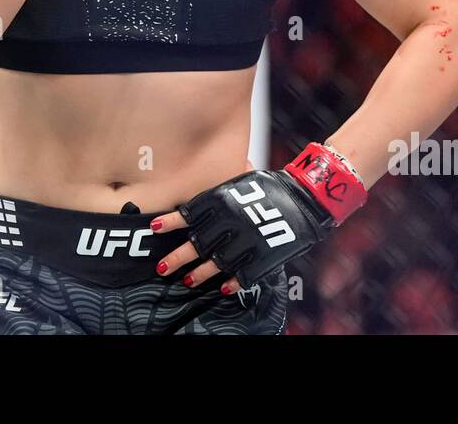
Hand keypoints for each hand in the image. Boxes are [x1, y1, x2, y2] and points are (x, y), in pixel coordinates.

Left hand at [152, 145, 368, 290]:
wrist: (304, 199)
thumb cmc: (272, 186)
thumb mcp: (244, 178)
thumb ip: (223, 181)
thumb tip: (209, 169)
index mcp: (222, 202)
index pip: (188, 213)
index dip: (169, 222)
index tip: (153, 228)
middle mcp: (229, 223)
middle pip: (196, 245)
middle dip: (177, 258)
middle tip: (162, 267)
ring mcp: (244, 243)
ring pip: (215, 264)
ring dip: (199, 273)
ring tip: (188, 280)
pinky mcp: (261, 259)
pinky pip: (241, 275)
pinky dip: (231, 283)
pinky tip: (222, 288)